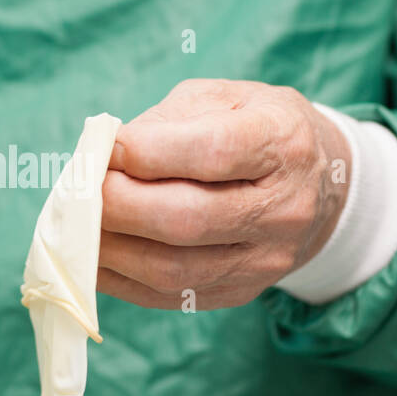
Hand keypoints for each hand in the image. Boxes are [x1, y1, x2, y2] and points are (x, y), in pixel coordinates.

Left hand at [97, 79, 350, 309]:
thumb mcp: (222, 98)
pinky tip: (93, 256)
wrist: (320, 185)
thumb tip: (105, 157)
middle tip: (78, 190)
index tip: (105, 147)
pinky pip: (170, 296)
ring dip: (110, 249)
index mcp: (283, 144)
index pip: (211, 153)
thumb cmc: (253, 127)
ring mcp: (266, 259)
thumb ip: (165, 122)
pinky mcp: (242, 291)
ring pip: (174, 269)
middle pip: (187, 220)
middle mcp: (284, 208)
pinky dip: (120, 280)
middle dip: (117, 206)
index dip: (146, 153)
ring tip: (76, 225)